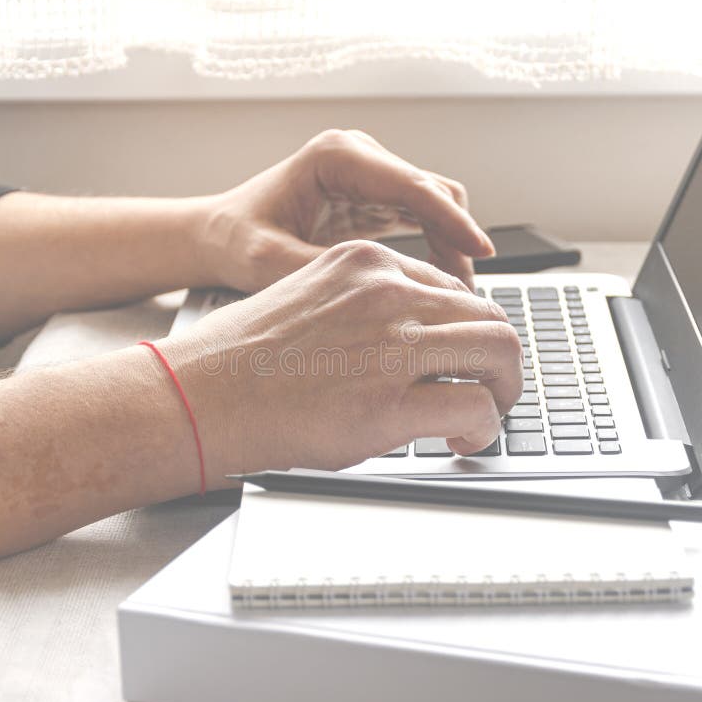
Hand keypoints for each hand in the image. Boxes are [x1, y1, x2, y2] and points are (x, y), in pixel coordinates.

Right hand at [162, 240, 521, 481]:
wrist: (198, 395)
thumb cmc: (244, 356)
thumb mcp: (313, 298)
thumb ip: (370, 308)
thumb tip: (415, 341)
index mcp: (367, 264)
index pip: (453, 290)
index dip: (467, 330)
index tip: (465, 356)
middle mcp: (387, 293)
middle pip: (489, 317)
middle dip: (500, 359)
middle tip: (493, 388)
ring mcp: (390, 344)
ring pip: (499, 352)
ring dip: (503, 390)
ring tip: (485, 413)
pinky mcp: (387, 402)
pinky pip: (475, 406)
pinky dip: (483, 426)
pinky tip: (460, 438)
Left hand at [192, 129, 493, 291]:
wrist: (219, 234)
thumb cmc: (237, 239)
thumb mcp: (272, 262)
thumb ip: (327, 271)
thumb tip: (388, 292)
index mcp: (337, 157)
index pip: (414, 186)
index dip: (454, 222)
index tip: (482, 253)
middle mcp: (359, 158)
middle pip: (434, 192)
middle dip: (457, 239)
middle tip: (465, 294)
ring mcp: (369, 175)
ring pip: (434, 204)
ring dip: (450, 244)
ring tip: (454, 294)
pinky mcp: (371, 197)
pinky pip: (420, 218)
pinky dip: (435, 246)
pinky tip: (435, 281)